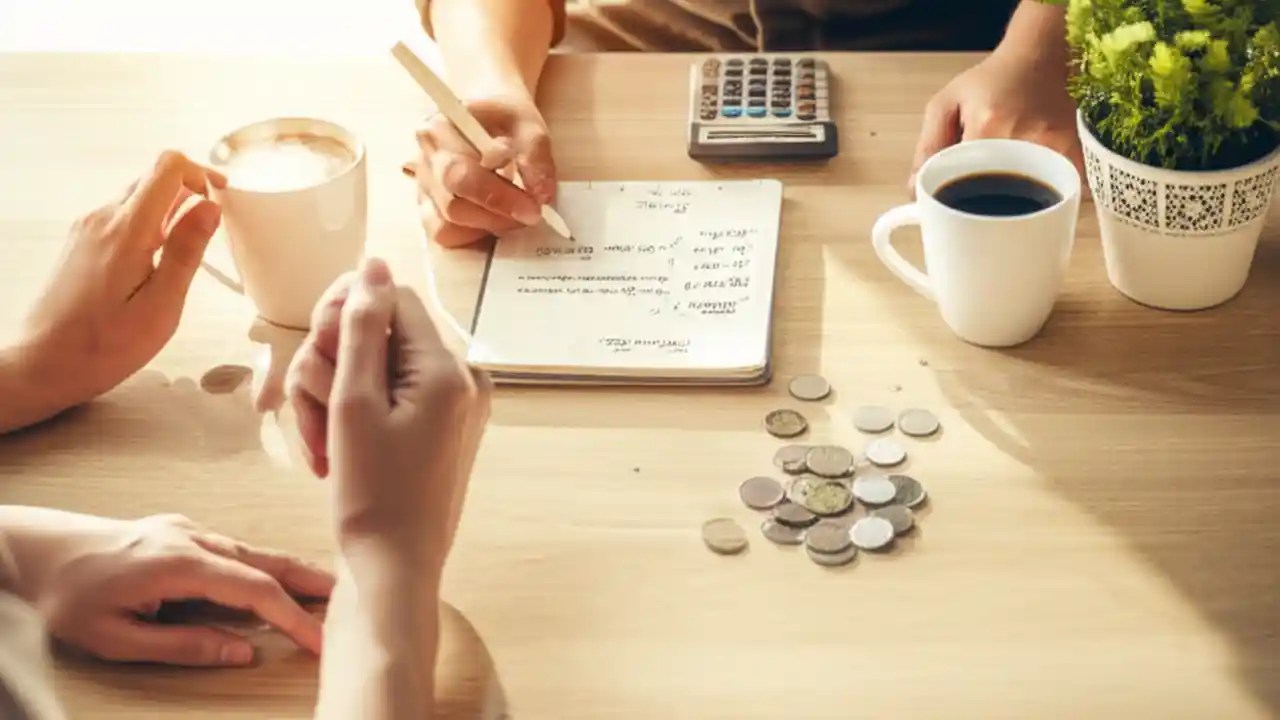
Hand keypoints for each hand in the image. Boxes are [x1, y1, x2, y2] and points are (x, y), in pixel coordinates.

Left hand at [0, 508, 332, 665]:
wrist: (34, 549)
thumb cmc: (68, 597)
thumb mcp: (117, 638)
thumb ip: (184, 644)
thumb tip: (242, 652)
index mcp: (179, 563)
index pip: (255, 590)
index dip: (294, 616)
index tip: (321, 640)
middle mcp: (192, 538)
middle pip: (268, 559)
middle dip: (312, 580)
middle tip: (353, 598)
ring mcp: (188, 530)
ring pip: (254, 550)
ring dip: (292, 570)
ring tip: (328, 588)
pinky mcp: (180, 531)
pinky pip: (235, 547)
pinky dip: (265, 563)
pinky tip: (277, 575)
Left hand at [18, 151, 225, 416]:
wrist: (44, 363)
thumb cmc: (104, 346)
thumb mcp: (161, 306)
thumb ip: (186, 251)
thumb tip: (210, 207)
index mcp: (126, 231)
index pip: (167, 168)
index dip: (201, 174)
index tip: (219, 201)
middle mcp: (102, 219)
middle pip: (153, 178)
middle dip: (189, 193)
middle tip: (211, 230)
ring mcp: (87, 229)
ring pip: (138, 198)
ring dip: (169, 212)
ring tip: (185, 253)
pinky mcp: (81, 242)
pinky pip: (122, 217)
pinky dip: (149, 226)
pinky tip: (156, 263)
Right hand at [287, 259, 490, 568]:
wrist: (392, 570)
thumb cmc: (372, 496)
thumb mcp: (355, 403)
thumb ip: (364, 326)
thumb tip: (375, 264)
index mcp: (448, 368)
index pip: (389, 295)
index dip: (340, 314)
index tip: (315, 357)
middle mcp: (461, 378)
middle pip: (377, 328)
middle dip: (330, 366)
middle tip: (314, 415)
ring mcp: (452, 403)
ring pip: (371, 363)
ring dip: (330, 398)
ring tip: (320, 446)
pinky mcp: (437, 425)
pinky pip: (386, 395)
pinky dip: (351, 416)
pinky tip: (331, 454)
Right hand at [409, 94, 555, 247]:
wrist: (487, 117)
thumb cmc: (505, 119)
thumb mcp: (528, 125)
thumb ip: (536, 155)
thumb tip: (539, 194)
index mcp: (440, 130)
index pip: (462, 174)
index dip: (499, 198)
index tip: (533, 207)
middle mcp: (425, 158)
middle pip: (452, 205)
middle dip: (497, 217)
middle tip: (530, 214)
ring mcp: (422, 184)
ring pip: (447, 224)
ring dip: (487, 226)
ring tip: (513, 212)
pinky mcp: (427, 206)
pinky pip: (443, 233)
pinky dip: (471, 234)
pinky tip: (492, 218)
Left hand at [910, 46, 1082, 190]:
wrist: (1041, 58)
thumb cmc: (990, 82)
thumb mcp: (947, 103)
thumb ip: (928, 146)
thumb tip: (915, 190)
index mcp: (987, 126)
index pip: (964, 181)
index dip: (955, 196)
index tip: (951, 202)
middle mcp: (1022, 138)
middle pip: (995, 193)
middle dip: (982, 200)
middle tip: (977, 192)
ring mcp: (1053, 148)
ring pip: (1025, 195)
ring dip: (1011, 198)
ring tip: (1004, 180)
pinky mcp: (1074, 154)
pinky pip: (1054, 189)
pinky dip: (1041, 193)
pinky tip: (1032, 180)